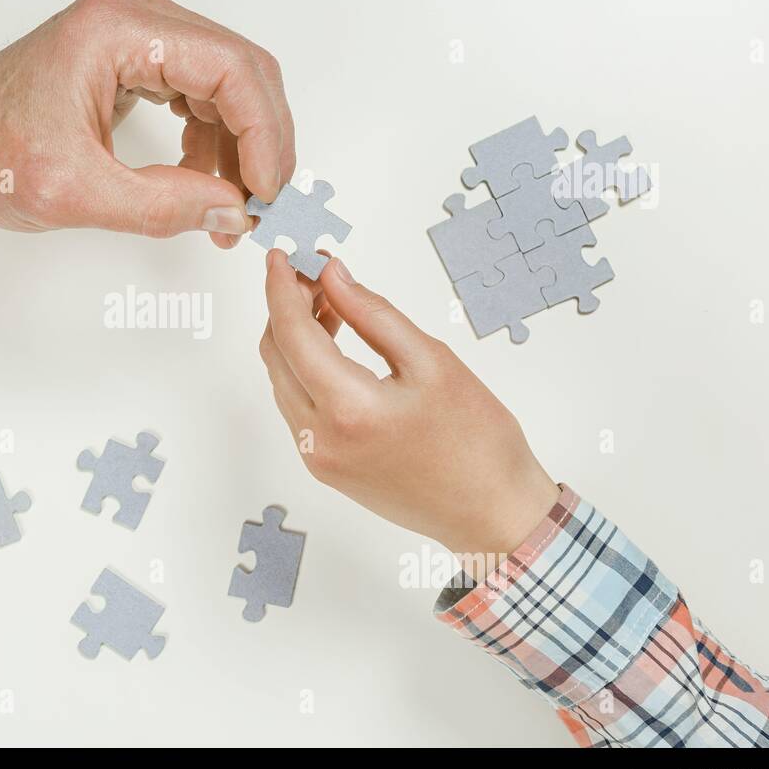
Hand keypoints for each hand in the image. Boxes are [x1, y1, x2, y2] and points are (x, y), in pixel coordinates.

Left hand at [0, 0, 294, 247]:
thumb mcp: (72, 193)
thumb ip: (160, 206)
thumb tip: (233, 213)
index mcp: (119, 30)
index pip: (230, 68)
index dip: (263, 135)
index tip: (267, 192)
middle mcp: (137, 15)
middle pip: (241, 70)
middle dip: (261, 144)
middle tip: (263, 207)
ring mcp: (141, 31)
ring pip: (230, 83)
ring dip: (241, 147)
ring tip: (230, 208)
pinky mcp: (141, 55)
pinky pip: (205, 91)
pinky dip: (216, 140)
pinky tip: (205, 183)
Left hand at [258, 250, 559, 558]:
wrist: (492, 514)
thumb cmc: (477, 439)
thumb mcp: (432, 361)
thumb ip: (373, 313)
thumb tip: (332, 275)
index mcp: (348, 409)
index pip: (291, 333)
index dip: (280, 288)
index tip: (281, 255)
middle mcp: (319, 438)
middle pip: (276, 355)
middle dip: (285, 308)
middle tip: (313, 274)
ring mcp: (317, 457)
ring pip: (283, 380)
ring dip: (295, 338)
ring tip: (332, 305)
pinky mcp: (324, 467)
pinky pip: (297, 406)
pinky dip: (306, 369)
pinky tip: (335, 346)